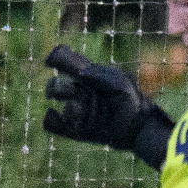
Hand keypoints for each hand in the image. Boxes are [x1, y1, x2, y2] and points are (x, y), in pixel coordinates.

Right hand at [42, 45, 173, 168]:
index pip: (65, 61)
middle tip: (66, 93)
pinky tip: (64, 120)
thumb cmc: (130, 102)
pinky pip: (51, 124)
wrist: (136, 129)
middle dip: (56, 88)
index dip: (55, 58)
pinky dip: (50, 120)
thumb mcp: (120, 85)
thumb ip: (100, 76)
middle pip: (55, 84)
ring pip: (54, 101)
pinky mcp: (73, 129)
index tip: (50, 61)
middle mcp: (78, 91)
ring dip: (61, 103)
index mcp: (87, 76)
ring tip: (78, 111)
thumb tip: (79, 73)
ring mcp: (75, 110)